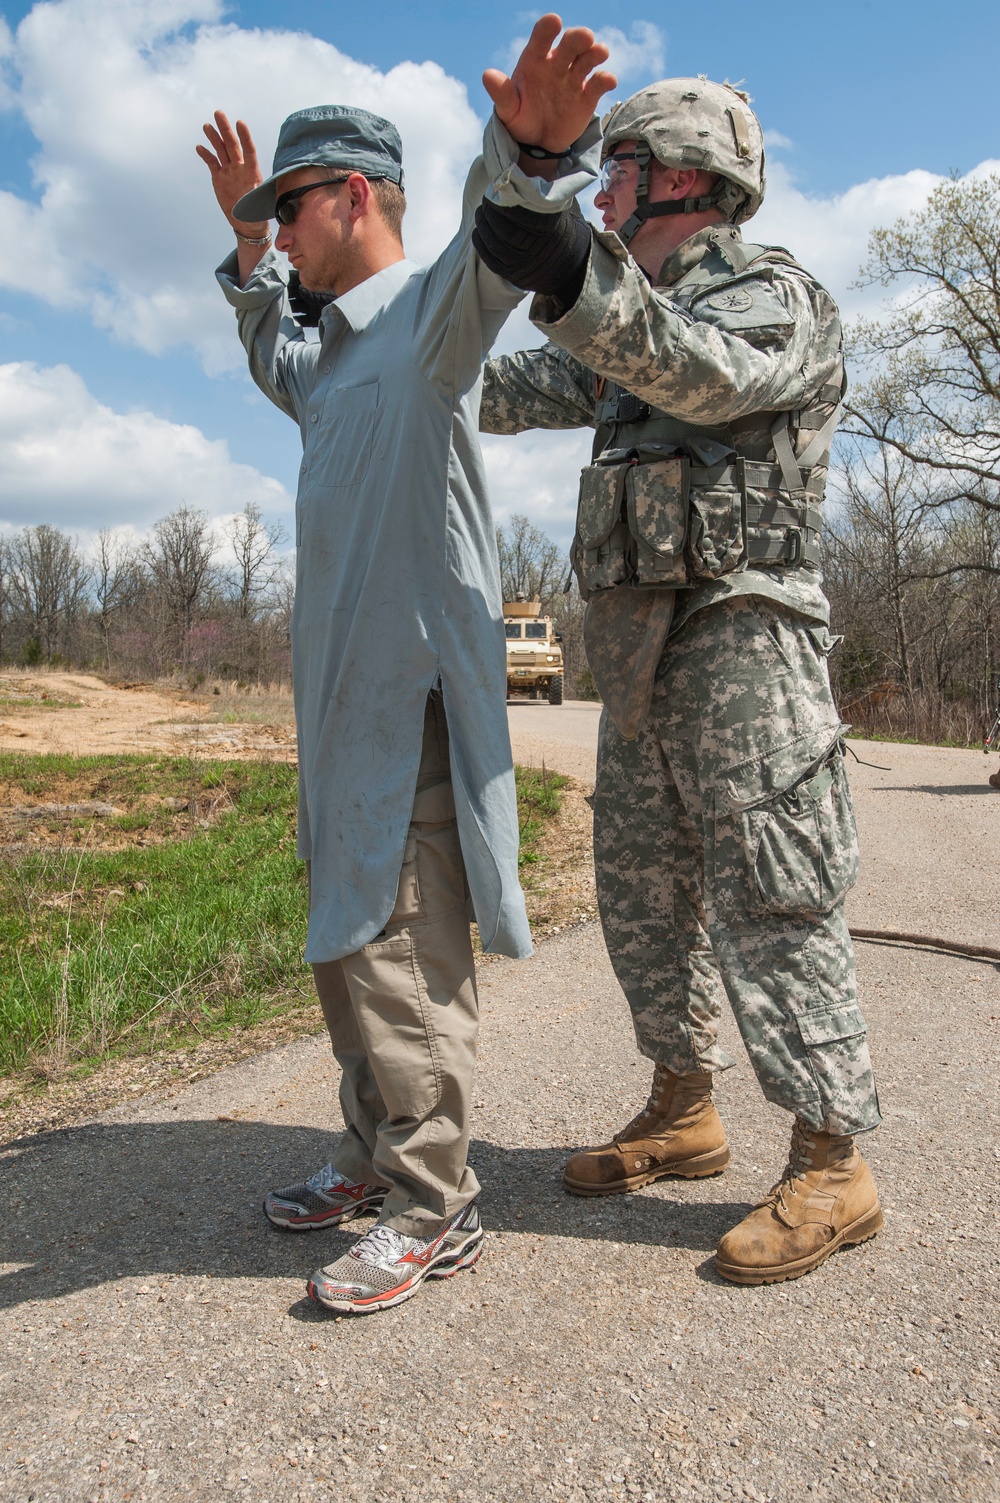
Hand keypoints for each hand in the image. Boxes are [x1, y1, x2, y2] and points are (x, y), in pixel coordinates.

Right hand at [196, 111, 266, 232]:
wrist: (247, 222)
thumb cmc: (257, 214)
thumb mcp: (260, 205)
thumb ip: (256, 195)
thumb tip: (255, 192)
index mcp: (252, 172)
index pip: (249, 150)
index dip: (245, 137)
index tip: (240, 123)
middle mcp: (240, 168)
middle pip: (232, 145)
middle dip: (225, 129)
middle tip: (218, 113)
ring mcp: (229, 171)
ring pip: (220, 150)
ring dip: (214, 138)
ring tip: (207, 126)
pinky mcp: (219, 178)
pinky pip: (212, 163)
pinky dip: (206, 155)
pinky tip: (200, 147)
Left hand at [483, 13, 616, 154]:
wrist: (537, 142)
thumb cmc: (520, 118)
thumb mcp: (508, 109)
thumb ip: (502, 93)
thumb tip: (488, 75)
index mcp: (536, 60)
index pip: (541, 38)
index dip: (548, 28)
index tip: (553, 21)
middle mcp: (557, 63)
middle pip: (570, 45)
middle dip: (577, 38)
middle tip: (584, 38)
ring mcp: (574, 77)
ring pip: (588, 59)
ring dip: (595, 53)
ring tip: (600, 53)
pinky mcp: (588, 95)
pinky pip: (599, 84)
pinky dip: (605, 80)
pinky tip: (608, 80)